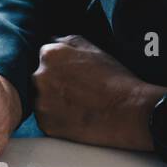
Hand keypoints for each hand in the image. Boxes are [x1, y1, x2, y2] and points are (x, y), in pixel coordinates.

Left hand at [32, 35, 166, 149]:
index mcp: (50, 55)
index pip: (45, 56)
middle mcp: (40, 77)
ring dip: (53, 101)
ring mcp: (41, 103)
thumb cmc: (114, 79)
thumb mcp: (94, 48)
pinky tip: (75, 116)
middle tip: (76, 90)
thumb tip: (54, 41)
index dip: (59, 65)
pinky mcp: (46, 125)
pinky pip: (46, 120)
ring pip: (41, 100)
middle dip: (54, 83)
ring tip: (77, 104)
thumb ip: (68, 42)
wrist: (126, 111)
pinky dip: (57, 119)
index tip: (70, 73)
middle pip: (40, 78)